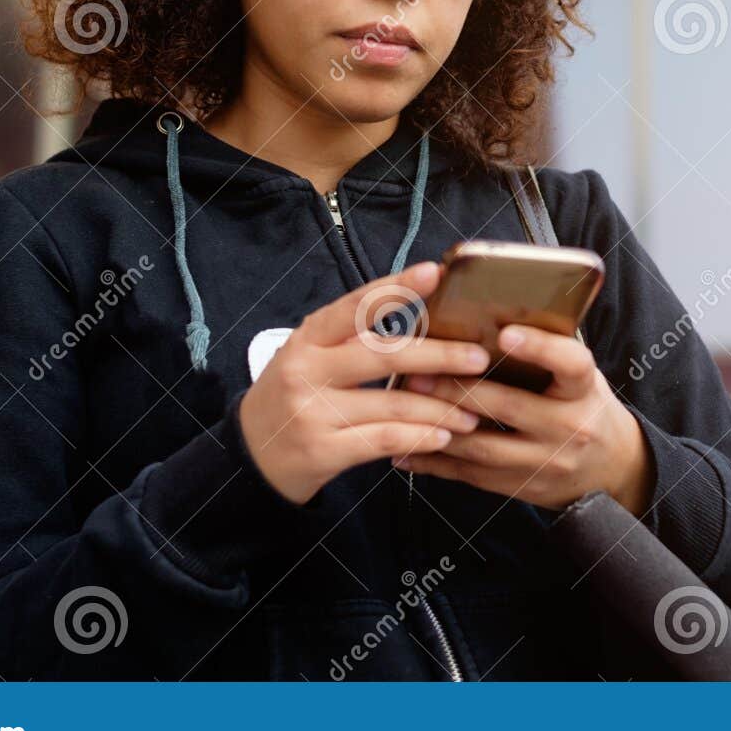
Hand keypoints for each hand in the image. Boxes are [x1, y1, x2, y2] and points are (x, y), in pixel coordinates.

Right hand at [237, 261, 493, 504]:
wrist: (250, 457)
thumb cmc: (294, 397)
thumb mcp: (310, 359)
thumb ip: (355, 343)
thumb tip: (426, 330)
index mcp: (308, 338)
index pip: (355, 306)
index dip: (395, 288)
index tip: (433, 273)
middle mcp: (307, 370)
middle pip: (383, 355)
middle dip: (439, 355)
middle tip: (480, 357)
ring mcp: (313, 411)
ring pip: (391, 405)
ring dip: (439, 408)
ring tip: (472, 411)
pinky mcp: (322, 450)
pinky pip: (383, 440)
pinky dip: (419, 438)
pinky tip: (443, 437)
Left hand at [393, 323, 653, 515]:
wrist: (611, 468)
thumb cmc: (584, 404)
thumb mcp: (580, 375)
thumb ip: (548, 348)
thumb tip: (493, 308)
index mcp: (584, 389)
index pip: (571, 363)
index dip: (540, 348)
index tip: (506, 333)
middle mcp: (569, 427)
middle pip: (509, 406)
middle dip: (457, 389)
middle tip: (417, 370)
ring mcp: (545, 463)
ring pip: (482, 447)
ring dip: (438, 426)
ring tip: (404, 404)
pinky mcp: (521, 488)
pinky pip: (471, 476)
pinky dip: (435, 461)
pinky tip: (405, 448)